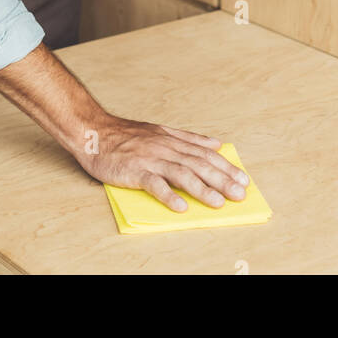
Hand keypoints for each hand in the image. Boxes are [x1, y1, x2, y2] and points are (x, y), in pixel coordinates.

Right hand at [74, 114, 248, 211]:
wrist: (94, 132)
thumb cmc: (124, 135)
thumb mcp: (159, 130)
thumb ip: (188, 138)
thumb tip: (215, 143)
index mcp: (171, 139)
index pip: (204, 154)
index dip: (225, 167)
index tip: (242, 178)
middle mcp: (165, 148)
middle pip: (198, 164)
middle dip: (222, 180)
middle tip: (239, 193)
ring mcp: (150, 159)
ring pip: (182, 174)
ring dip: (202, 189)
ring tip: (218, 202)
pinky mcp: (135, 170)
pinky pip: (154, 184)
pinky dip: (169, 196)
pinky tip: (181, 207)